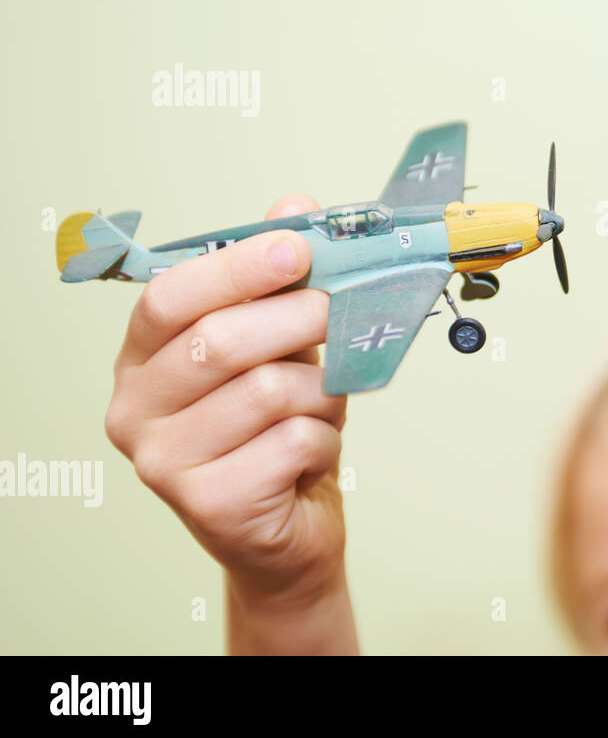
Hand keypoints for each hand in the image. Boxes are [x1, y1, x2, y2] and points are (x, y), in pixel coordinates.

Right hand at [105, 195, 356, 651]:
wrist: (287, 533)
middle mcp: (134, 412)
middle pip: (220, 341)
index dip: (236, 268)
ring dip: (321, 391)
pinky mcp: (208, 505)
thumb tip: (294, 203)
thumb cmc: (279, 432)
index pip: (169, 298)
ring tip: (323, 404)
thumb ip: (280, 283)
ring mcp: (162, 464)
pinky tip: (313, 453)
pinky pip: (293, 441)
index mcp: (141, 362)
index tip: (297, 248)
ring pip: (268, 391)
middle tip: (344, 308)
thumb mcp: (282, 348)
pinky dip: (325, 439)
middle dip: (299, 317)